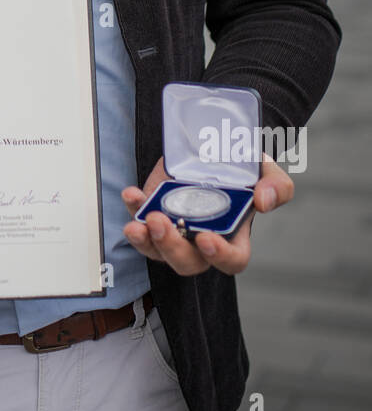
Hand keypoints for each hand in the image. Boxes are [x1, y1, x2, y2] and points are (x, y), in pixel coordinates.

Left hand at [121, 153, 292, 275]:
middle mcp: (201, 241)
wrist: (213, 147)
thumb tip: (264, 202)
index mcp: (234, 236)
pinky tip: (132, 194)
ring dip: (145, 241)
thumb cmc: (242, 169)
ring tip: (140, 222)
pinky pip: (139, 222)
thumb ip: (277, 186)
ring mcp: (175, 231)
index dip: (220, 256)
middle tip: (161, 223)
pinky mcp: (154, 214)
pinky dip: (133, 210)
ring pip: (157, 251)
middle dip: (171, 247)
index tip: (206, 238)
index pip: (231, 261)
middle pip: (187, 263)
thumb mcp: (266, 171)